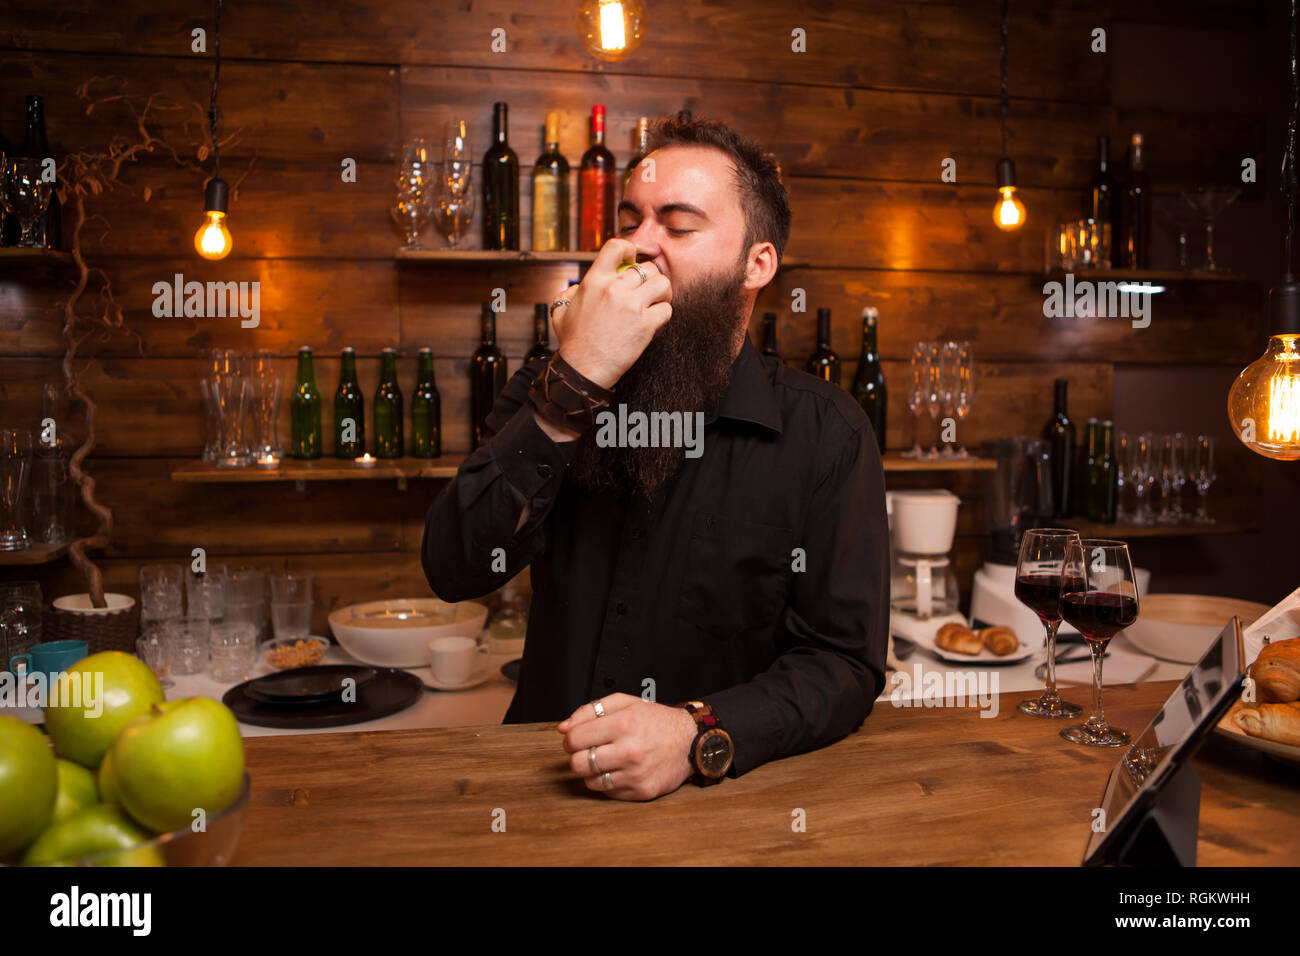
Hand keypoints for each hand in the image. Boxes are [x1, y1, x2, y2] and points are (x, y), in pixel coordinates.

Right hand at [549, 239, 671, 389]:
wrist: (584, 368)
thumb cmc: (573, 342)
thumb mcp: (560, 312)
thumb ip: (568, 294)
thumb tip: (576, 289)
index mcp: (594, 280)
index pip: (617, 247)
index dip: (629, 249)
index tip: (632, 259)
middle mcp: (614, 289)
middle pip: (647, 267)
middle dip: (651, 277)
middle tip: (648, 289)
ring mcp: (632, 306)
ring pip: (662, 284)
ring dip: (662, 293)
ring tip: (656, 302)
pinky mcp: (645, 324)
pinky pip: (666, 309)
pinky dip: (663, 314)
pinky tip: (654, 321)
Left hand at [557, 693, 697, 800]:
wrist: (690, 741)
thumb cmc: (656, 720)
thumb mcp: (625, 703)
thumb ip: (590, 710)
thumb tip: (563, 728)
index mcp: (624, 724)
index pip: (574, 739)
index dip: (570, 739)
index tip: (576, 739)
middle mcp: (630, 750)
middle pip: (578, 764)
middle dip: (577, 757)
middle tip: (589, 751)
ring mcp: (636, 774)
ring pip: (590, 781)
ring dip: (593, 772)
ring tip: (607, 761)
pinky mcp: (643, 791)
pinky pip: (609, 793)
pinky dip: (609, 783)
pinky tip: (620, 770)